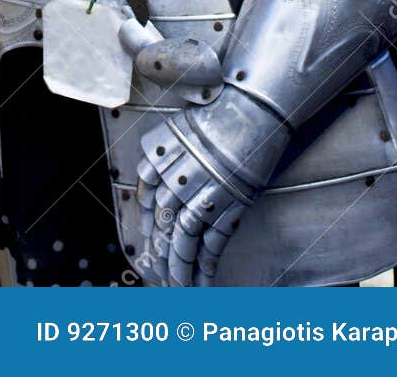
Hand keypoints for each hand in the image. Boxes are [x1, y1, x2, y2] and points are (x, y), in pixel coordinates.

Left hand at [133, 86, 289, 286]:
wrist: (252, 106)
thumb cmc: (220, 112)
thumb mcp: (182, 129)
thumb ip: (170, 160)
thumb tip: (166, 194)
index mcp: (157, 155)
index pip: (144, 199)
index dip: (146, 226)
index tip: (148, 244)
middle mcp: (173, 177)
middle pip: (161, 225)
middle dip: (160, 256)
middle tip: (158, 278)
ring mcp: (200, 193)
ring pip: (182, 241)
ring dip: (179, 270)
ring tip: (176, 290)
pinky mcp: (228, 205)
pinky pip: (211, 244)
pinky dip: (206, 266)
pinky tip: (203, 283)